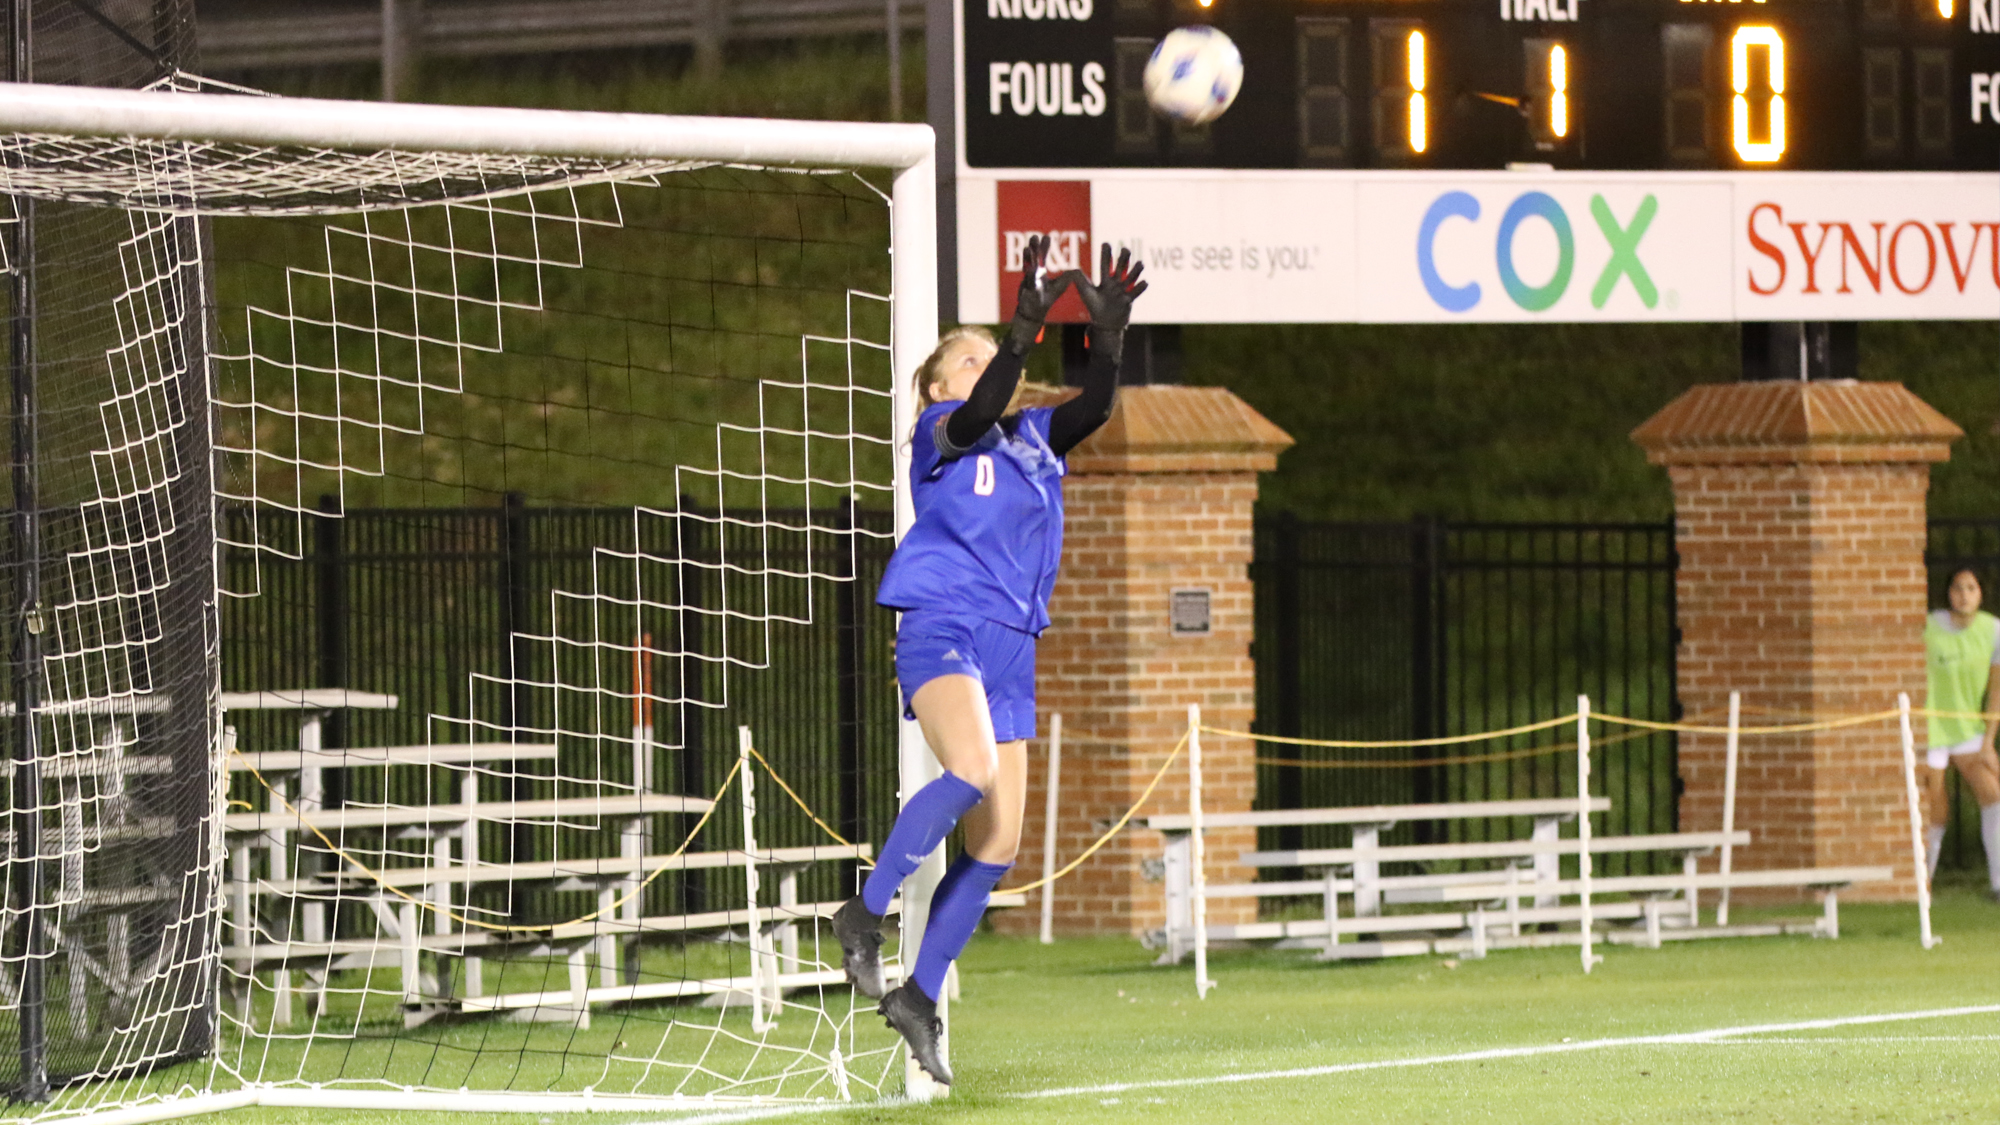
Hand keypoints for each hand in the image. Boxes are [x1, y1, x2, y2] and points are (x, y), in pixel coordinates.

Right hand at [1006, 234, 1072, 353]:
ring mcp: (1028, 283)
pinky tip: (1028, 274)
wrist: (1033, 312)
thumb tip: (1076, 270)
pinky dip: (1029, 282)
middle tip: (1034, 236)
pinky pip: (1028, 286)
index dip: (1044, 247)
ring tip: (1027, 249)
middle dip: (1034, 248)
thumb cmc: (1046, 297)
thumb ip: (1066, 278)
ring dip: (1028, 259)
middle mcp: (1033, 275)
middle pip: (1033, 259)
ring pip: (1028, 270)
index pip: (1042, 256)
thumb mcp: (1059, 286)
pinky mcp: (1027, 293)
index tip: (1046, 236)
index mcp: (1040, 271)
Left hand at [1072, 243, 1147, 339]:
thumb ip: (1079, 280)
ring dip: (1136, 270)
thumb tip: (1073, 269)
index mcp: (1105, 280)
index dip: (1106, 255)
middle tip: (1125, 250)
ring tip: (1140, 263)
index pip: (1106, 265)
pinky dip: (1140, 288)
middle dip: (1124, 258)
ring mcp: (1123, 291)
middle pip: (1121, 267)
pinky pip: (1136, 293)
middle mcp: (1116, 283)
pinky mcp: (1128, 301)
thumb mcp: (1085, 292)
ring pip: (1131, 278)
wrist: (1104, 324)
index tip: (1106, 243)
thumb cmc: (1094, 306)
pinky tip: (1144, 282)